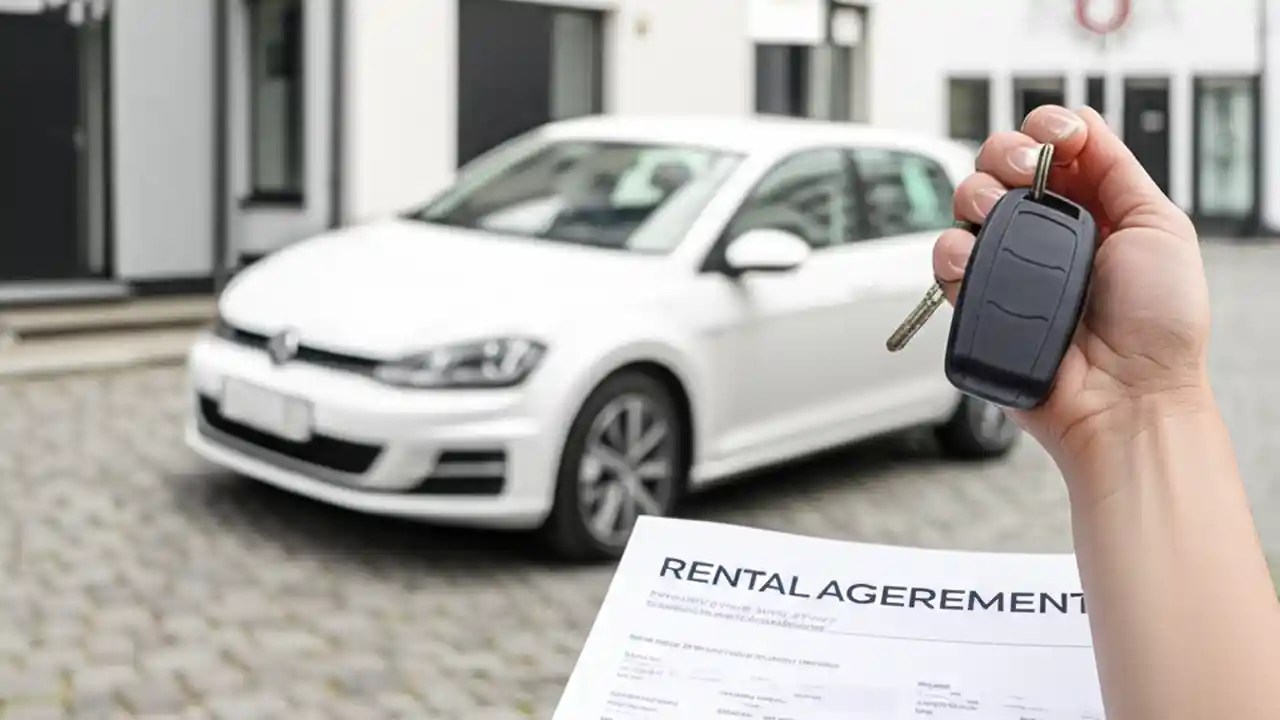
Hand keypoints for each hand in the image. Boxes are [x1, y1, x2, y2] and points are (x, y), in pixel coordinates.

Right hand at [934, 106, 1212, 486]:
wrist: (1125, 395)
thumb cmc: (1157, 326)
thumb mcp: (1160, 227)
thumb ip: (1117, 169)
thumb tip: (1080, 124)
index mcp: (1092, 205)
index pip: (1054, 144)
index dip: (1048, 129)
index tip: (1059, 140)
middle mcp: (1045, 229)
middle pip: (1000, 161)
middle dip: (1004, 152)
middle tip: (1024, 173)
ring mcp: (1008, 263)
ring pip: (967, 200)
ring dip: (976, 195)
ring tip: (1000, 218)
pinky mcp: (977, 298)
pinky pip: (947, 257)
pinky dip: (953, 250)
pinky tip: (975, 260)